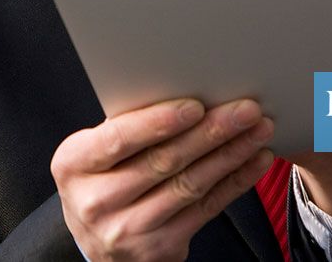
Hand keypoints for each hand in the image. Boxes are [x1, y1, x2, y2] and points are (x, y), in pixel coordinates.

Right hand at [51, 97, 274, 260]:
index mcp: (74, 165)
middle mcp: (97, 201)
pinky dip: (235, 181)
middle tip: (244, 109)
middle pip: (163, 161)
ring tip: (257, 129)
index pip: (119, 139)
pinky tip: (253, 160)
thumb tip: (182, 86)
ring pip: (190, 185)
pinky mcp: (160, 248)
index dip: (158, 122)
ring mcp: (128, 229)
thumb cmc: (100, 179)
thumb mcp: (94, 153)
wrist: (96, 239)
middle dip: (210, 131)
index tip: (195, 105)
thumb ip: (126, 127)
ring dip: (231, 154)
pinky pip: (206, 208)